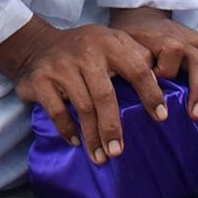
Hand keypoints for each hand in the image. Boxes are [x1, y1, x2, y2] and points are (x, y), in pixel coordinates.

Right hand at [0, 18, 165, 165]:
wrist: (37, 44)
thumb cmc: (84, 48)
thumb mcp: (111, 40)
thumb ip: (135, 53)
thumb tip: (160, 77)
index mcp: (109, 43)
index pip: (136, 68)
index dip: (150, 93)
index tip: (160, 117)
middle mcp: (86, 53)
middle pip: (105, 95)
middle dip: (113, 127)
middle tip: (119, 152)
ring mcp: (62, 67)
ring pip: (83, 107)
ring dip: (92, 136)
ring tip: (101, 157)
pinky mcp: (41, 80)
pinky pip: (57, 110)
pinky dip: (67, 129)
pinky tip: (75, 142)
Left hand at [110, 8, 197, 121]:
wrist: (141, 17)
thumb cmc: (134, 40)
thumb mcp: (127, 51)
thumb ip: (134, 68)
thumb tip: (136, 97)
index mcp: (161, 39)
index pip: (172, 50)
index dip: (167, 71)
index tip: (158, 92)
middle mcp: (183, 37)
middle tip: (196, 115)